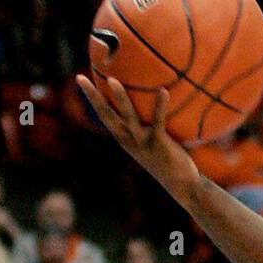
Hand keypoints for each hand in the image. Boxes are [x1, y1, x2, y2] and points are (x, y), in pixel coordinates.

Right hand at [75, 75, 198, 202]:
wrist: (182, 185)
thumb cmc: (170, 160)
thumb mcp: (153, 143)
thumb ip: (149, 126)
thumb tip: (155, 94)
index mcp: (125, 139)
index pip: (105, 115)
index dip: (92, 98)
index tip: (81, 79)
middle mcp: (129, 140)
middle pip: (106, 115)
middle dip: (92, 97)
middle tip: (80, 77)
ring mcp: (143, 143)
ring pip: (127, 118)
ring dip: (119, 99)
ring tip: (112, 80)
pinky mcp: (159, 144)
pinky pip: (158, 122)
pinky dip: (160, 106)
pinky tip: (163, 90)